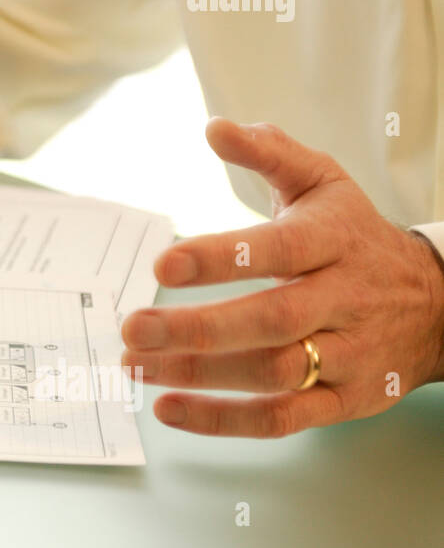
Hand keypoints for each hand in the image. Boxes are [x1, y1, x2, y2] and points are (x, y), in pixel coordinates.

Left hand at [122, 118, 443, 436]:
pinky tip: (169, 407)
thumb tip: (216, 127)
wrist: (438, 302)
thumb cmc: (356, 236)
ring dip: (199, 374)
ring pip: (274, 372)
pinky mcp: (345, 400)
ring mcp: (347, 355)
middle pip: (272, 320)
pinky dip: (223, 420)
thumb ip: (269, 153)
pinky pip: (283, 418)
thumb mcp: (323, 183)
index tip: (163, 262)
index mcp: (332, 242)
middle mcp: (343, 300)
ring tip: (136, 365)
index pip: (277, 250)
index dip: (221, 258)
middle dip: (197, 328)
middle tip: (133, 328)